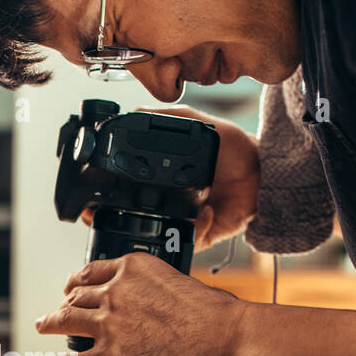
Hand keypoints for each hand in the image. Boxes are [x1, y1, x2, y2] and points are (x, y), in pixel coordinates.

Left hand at [28, 252, 249, 355]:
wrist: (226, 341)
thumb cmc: (217, 316)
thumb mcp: (183, 284)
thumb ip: (158, 293)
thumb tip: (156, 309)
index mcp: (133, 268)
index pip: (93, 272)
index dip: (81, 283)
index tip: (76, 287)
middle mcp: (115, 292)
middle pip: (77, 297)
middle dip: (66, 303)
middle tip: (59, 311)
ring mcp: (109, 325)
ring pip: (66, 321)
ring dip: (51, 323)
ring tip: (44, 325)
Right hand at [80, 105, 259, 250]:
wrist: (265, 170)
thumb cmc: (234, 148)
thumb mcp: (199, 124)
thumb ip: (168, 118)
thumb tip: (133, 114)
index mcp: (161, 178)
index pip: (124, 191)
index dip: (104, 199)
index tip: (90, 201)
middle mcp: (167, 201)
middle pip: (129, 219)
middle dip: (116, 221)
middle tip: (103, 216)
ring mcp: (181, 220)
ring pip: (153, 236)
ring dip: (152, 230)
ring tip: (159, 216)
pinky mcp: (201, 235)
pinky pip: (187, 241)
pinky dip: (195, 227)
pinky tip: (207, 211)